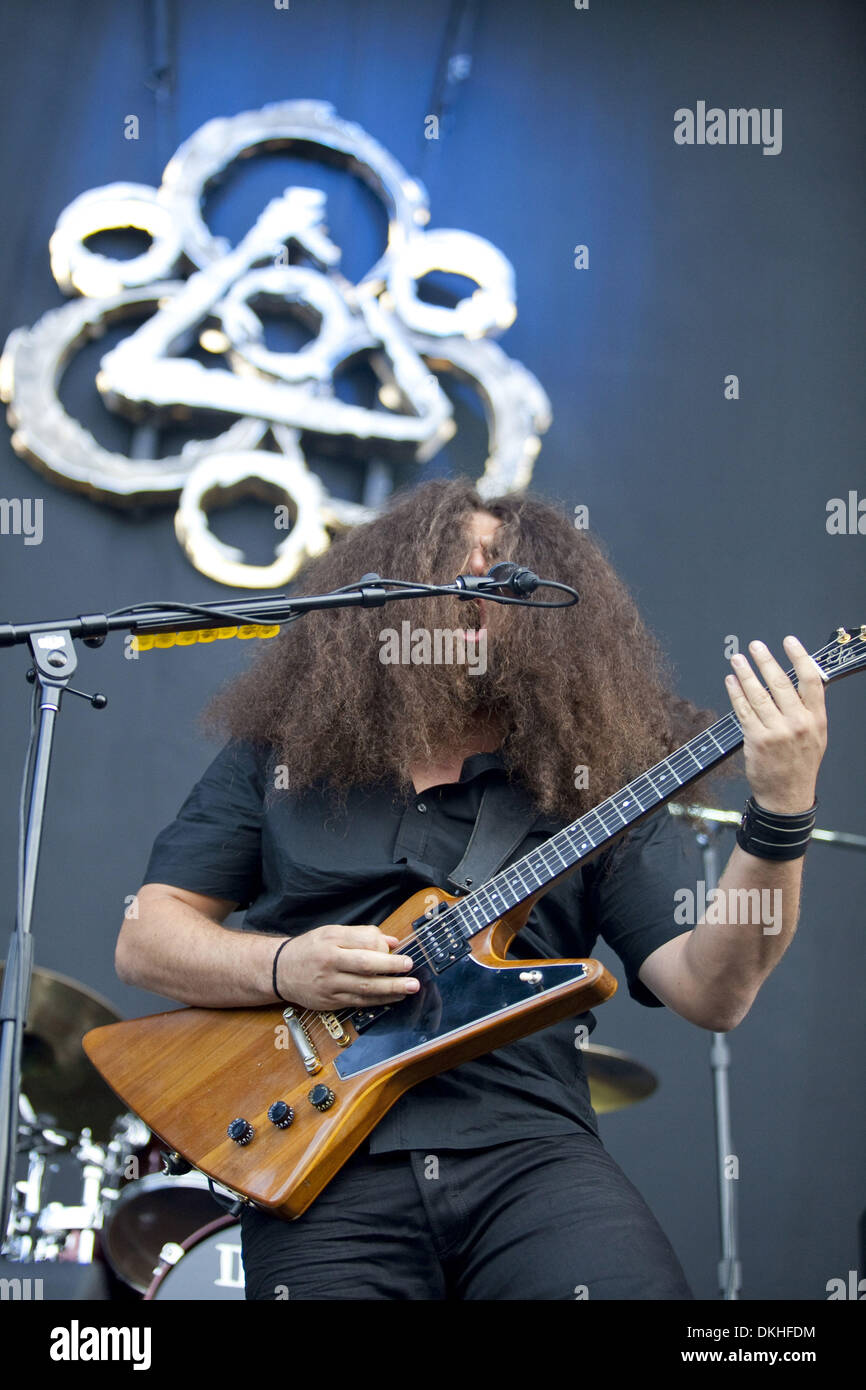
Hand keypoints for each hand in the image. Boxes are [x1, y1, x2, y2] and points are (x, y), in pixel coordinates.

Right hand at [276, 924, 418, 1009]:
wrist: (279, 970)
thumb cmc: (309, 949)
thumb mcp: (331, 932)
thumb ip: (362, 935)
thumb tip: (391, 941)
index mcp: (331, 941)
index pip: (362, 942)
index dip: (384, 948)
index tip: (401, 951)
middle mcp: (329, 963)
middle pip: (365, 966)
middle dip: (391, 968)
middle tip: (410, 968)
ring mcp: (329, 985)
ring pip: (364, 989)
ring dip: (390, 989)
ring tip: (409, 987)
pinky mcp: (330, 1002)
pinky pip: (358, 1003)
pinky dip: (378, 1001)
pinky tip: (393, 997)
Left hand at [724, 636, 827, 813]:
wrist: (787, 797)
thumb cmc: (800, 764)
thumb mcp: (816, 736)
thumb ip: (808, 710)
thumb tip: (796, 680)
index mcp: (817, 719)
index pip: (811, 680)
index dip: (800, 657)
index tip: (789, 641)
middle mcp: (799, 723)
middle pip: (781, 683)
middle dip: (765, 660)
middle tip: (755, 646)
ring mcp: (777, 732)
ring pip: (759, 695)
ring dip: (745, 673)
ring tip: (737, 660)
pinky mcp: (757, 740)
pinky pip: (744, 711)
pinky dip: (735, 694)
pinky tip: (731, 682)